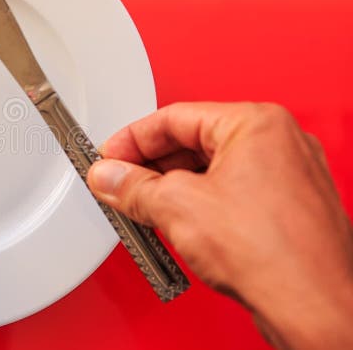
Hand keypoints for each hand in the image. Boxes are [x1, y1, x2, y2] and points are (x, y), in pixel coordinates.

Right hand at [87, 102, 352, 348]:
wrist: (314, 306)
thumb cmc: (273, 253)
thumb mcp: (177, 207)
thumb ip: (134, 187)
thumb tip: (110, 177)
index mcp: (256, 123)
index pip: (175, 118)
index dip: (132, 140)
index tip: (109, 159)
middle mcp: (278, 143)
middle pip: (193, 143)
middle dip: (151, 168)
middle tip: (119, 185)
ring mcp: (287, 176)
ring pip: (211, 171)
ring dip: (172, 190)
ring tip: (143, 210)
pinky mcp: (287, 209)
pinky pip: (230, 195)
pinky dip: (199, 207)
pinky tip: (177, 226)